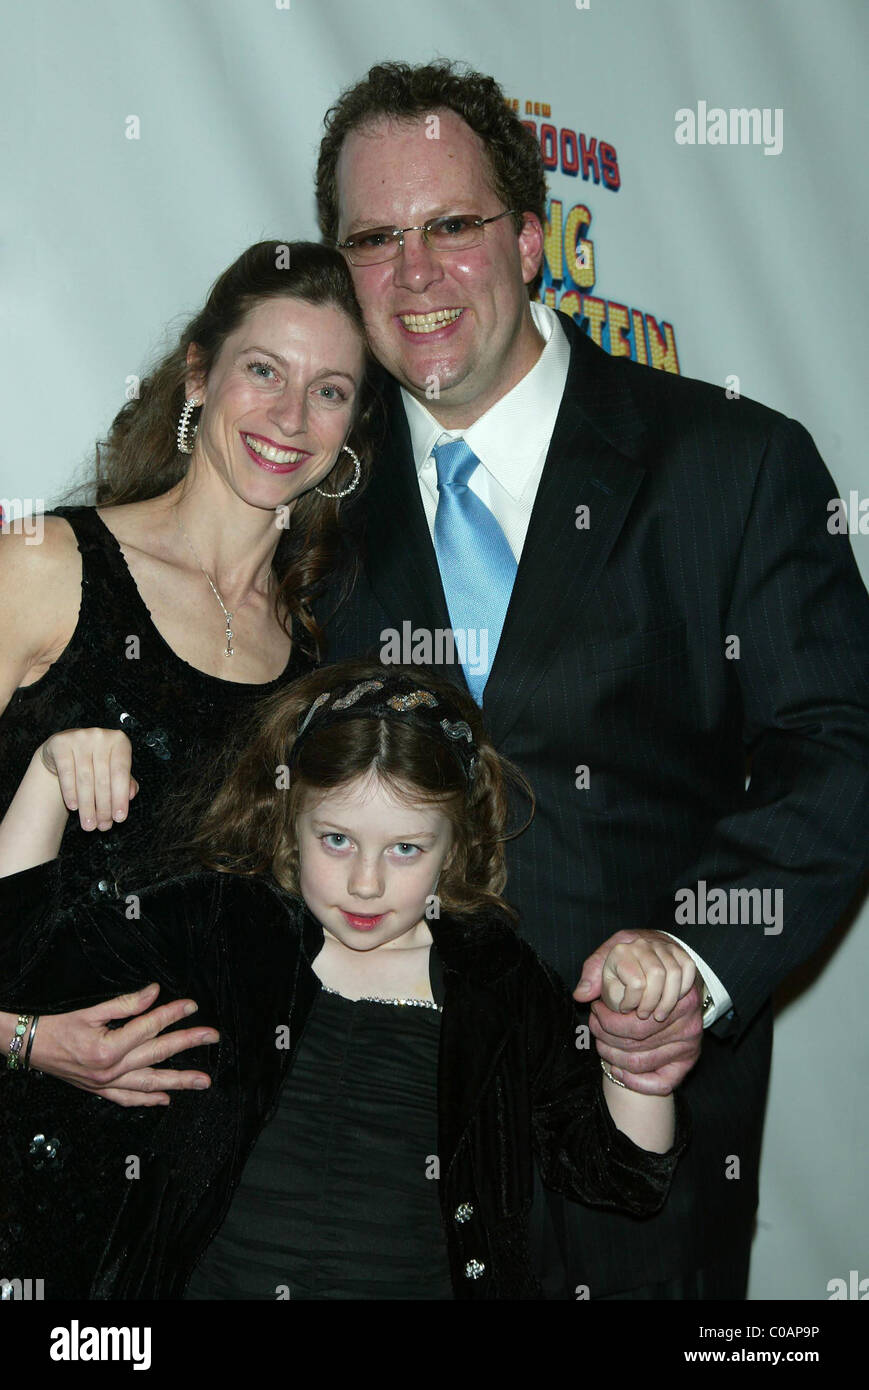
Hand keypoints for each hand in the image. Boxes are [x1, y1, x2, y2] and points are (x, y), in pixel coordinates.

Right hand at [29, 984, 218, 1105]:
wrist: (32, 1048)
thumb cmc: (60, 1027)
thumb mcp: (91, 1011)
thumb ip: (126, 1004)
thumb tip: (154, 993)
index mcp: (109, 1047)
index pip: (149, 1027)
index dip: (172, 1014)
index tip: (192, 1005)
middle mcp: (111, 1070)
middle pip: (157, 1054)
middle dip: (187, 1044)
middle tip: (212, 1037)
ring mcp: (107, 1084)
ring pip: (150, 1083)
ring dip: (179, 1081)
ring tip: (203, 1080)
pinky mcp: (102, 1091)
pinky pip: (129, 1099)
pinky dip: (149, 1100)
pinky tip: (167, 1099)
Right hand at [38, 728, 137, 831]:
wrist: (64, 750)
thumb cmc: (96, 763)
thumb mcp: (113, 770)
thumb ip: (125, 782)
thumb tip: (131, 794)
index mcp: (119, 741)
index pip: (121, 773)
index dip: (120, 798)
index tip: (120, 819)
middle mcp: (100, 735)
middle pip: (102, 779)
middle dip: (103, 807)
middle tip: (102, 827)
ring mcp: (80, 737)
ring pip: (85, 779)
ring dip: (87, 806)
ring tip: (89, 824)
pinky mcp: (60, 743)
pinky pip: (66, 773)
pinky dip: (70, 792)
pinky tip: (73, 807)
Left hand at [575, 928, 695, 1016]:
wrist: (642, 943)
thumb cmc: (619, 961)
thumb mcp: (600, 967)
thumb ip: (591, 979)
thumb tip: (580, 995)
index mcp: (621, 949)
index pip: (636, 981)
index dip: (631, 1002)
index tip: (625, 1009)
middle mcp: (644, 944)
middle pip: (658, 977)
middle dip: (651, 1003)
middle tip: (643, 1016)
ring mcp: (665, 948)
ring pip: (675, 975)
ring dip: (668, 1001)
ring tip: (658, 1015)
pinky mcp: (682, 953)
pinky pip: (688, 971)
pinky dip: (683, 988)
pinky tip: (673, 1000)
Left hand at [575, 930, 702, 1093]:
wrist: (674, 968)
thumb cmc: (644, 960)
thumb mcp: (621, 949)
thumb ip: (597, 967)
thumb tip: (580, 995)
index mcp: (675, 992)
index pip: (633, 1019)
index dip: (606, 1019)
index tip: (595, 1009)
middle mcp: (687, 1019)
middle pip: (635, 1040)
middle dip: (605, 1036)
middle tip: (594, 1025)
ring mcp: (689, 1042)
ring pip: (641, 1062)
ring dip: (612, 1057)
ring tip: (600, 1043)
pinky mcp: (689, 1059)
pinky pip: (662, 1083)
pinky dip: (635, 1083)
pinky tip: (617, 1069)